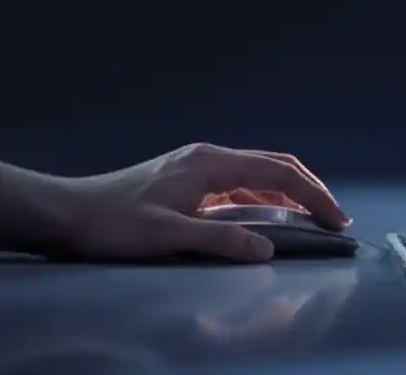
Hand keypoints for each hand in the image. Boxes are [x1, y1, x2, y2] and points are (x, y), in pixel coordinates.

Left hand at [59, 143, 348, 262]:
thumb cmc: (113, 223)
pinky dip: (266, 198)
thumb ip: (220, 240)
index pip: (278, 173)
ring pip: (259, 172)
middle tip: (335, 218)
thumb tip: (266, 248)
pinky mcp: (190, 178)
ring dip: (289, 194)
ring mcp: (199, 165)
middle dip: (310, 190)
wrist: (69, 212)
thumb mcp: (168, 236)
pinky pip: (241, 183)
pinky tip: (269, 218)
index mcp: (210, 164)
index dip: (313, 195)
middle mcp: (209, 157)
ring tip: (311, 219)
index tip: (336, 218)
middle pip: (275, 165)